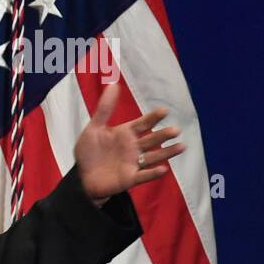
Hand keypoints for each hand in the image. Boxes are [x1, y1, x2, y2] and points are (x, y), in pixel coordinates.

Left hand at [73, 81, 184, 202]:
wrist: (82, 177)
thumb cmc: (89, 153)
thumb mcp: (93, 129)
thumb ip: (104, 109)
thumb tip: (113, 85)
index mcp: (125, 134)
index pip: (143, 123)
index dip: (153, 118)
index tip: (164, 111)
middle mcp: (133, 148)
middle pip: (152, 139)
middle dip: (163, 135)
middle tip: (175, 130)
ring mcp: (133, 163)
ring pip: (154, 156)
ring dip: (167, 152)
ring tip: (181, 146)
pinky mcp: (130, 178)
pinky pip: (143, 176)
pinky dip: (153, 173)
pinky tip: (163, 169)